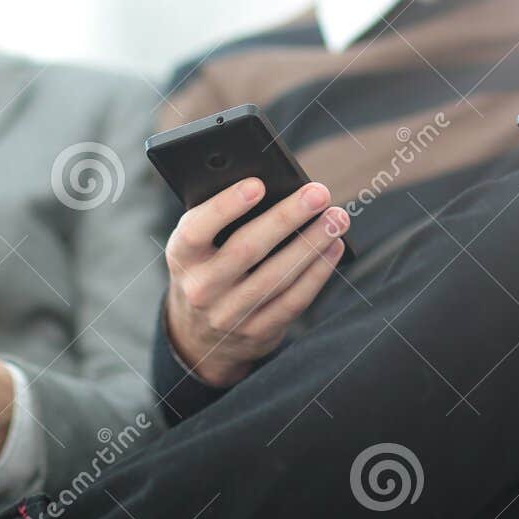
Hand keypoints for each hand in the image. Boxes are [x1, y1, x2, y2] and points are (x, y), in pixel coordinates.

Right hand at [164, 178, 348, 388]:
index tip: (258, 184)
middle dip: (286, 218)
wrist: (198, 334)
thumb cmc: (207, 266)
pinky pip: (293, 301)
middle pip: (247, 249)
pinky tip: (334, 247)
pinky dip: (317, 272)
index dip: (225, 207)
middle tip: (318, 193)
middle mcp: (200, 288)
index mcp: (181, 256)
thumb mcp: (198, 246)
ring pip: (277, 276)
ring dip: (312, 243)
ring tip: (337, 218)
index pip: (197, 230)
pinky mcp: (257, 332)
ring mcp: (228, 315)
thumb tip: (274, 187)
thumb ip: (220, 219)